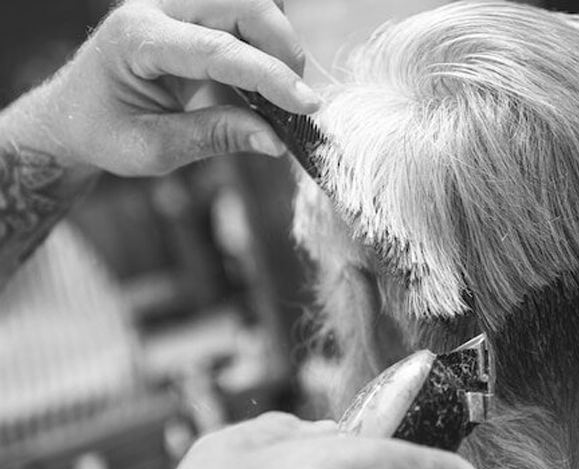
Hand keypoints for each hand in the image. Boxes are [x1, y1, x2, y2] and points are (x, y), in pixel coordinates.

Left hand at [31, 0, 318, 175]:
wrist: (74, 115)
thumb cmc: (105, 134)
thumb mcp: (154, 149)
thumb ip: (215, 138)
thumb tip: (277, 141)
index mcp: (137, 39)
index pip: (219, 50)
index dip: (270, 77)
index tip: (308, 105)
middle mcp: (156, 7)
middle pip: (243, 5)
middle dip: (282, 49)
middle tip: (296, 101)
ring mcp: (174, 3)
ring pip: (249, 2)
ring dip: (277, 43)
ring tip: (277, 92)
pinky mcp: (190, 11)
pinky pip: (243, 13)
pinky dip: (264, 42)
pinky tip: (261, 79)